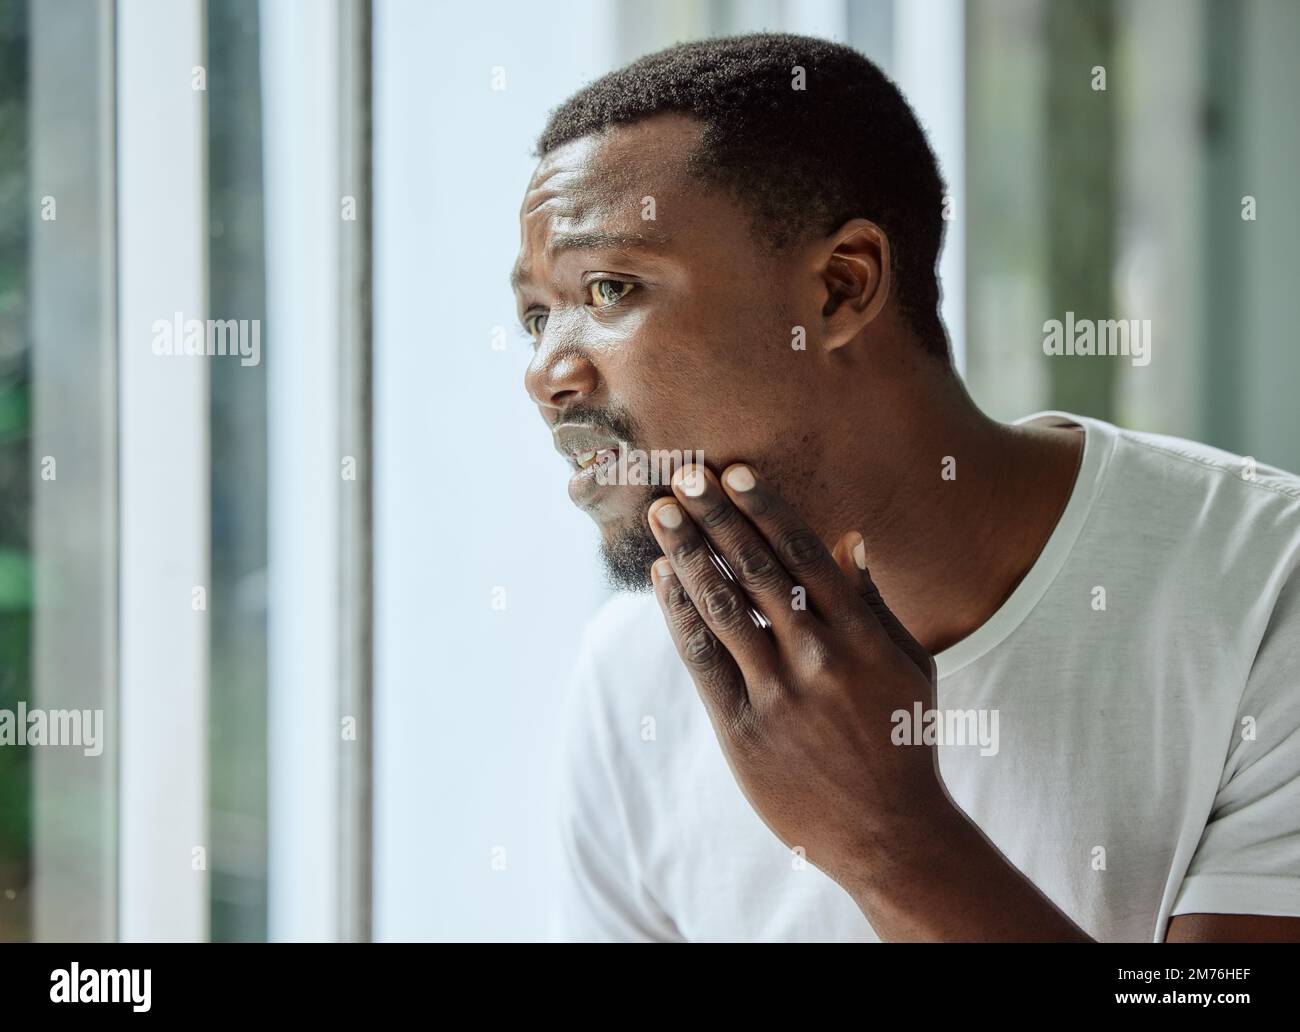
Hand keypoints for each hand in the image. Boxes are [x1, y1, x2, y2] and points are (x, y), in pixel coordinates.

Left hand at [646, 461, 950, 897]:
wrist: (889, 833)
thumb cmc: (903, 742)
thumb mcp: (909, 667)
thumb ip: (875, 603)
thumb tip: (850, 540)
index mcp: (860, 636)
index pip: (804, 555)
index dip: (765, 509)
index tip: (735, 471)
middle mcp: (817, 657)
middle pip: (757, 570)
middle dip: (717, 517)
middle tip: (684, 475)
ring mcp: (777, 693)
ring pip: (723, 607)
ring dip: (688, 554)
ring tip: (661, 514)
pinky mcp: (742, 728)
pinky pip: (702, 659)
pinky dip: (679, 614)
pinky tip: (661, 580)